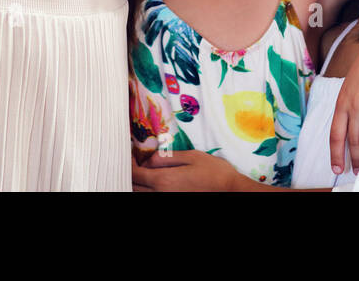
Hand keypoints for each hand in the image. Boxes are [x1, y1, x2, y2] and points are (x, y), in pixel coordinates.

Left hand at [131, 150, 247, 191]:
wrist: (230, 191)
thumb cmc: (214, 173)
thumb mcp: (191, 157)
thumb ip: (167, 157)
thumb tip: (149, 158)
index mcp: (164, 180)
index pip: (135, 174)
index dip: (128, 163)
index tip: (130, 155)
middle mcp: (161, 194)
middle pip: (134, 186)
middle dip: (131, 173)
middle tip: (133, 161)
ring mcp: (166, 200)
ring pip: (141, 194)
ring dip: (138, 183)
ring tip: (143, 171)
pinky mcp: (172, 203)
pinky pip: (153, 197)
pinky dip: (148, 190)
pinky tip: (154, 181)